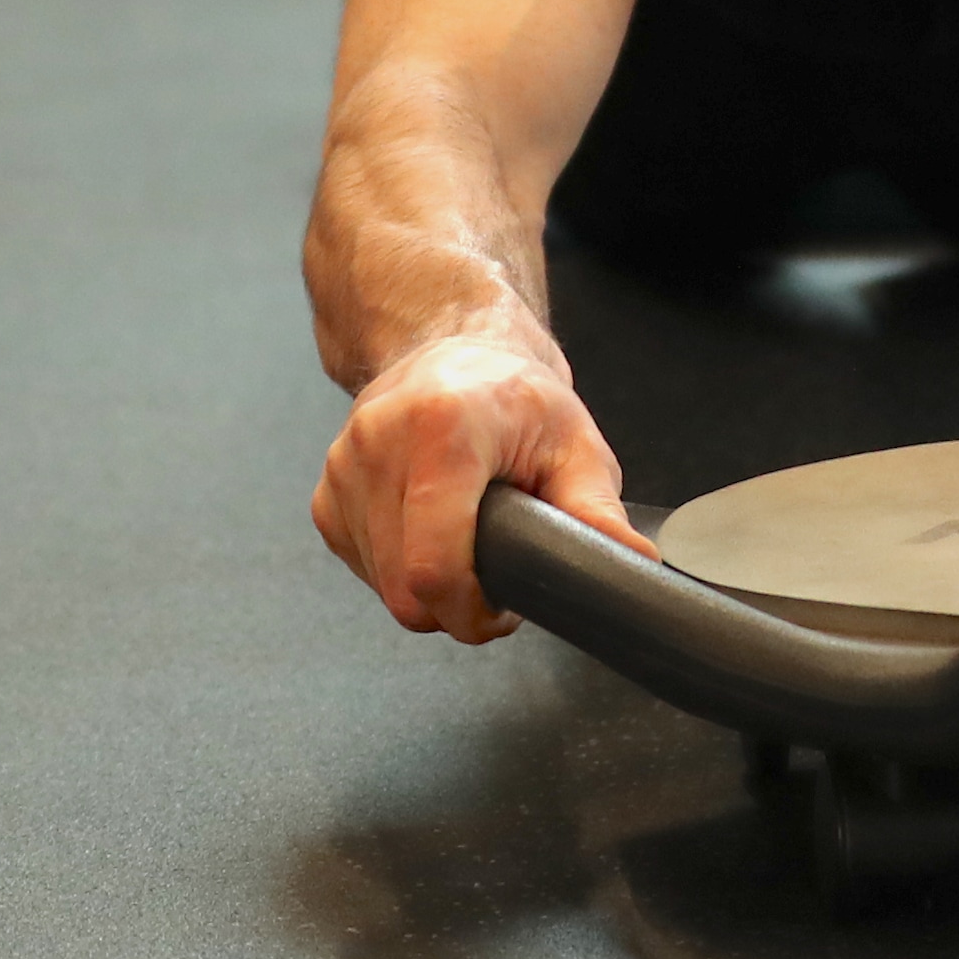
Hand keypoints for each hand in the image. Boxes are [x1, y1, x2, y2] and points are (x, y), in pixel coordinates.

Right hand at [309, 327, 649, 640]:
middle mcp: (379, 443)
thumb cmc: (514, 395)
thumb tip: (633, 564)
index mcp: (442, 428)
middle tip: (495, 577)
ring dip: (427, 587)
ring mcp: (343, 469)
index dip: (471, 611)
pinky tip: (430, 530)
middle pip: (405, 587)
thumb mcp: (575, 445)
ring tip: (467, 540)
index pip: (434, 565)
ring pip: (383, 586)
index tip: (503, 609)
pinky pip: (363, 568)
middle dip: (454, 605)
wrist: (454, 347)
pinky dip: (398, 569)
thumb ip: (597, 513)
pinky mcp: (325, 494)